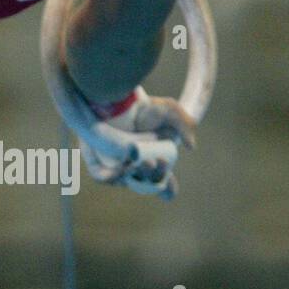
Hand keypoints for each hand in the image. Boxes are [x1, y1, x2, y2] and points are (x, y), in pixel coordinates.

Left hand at [79, 88, 197, 199]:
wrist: (116, 99)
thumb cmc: (145, 106)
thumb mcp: (170, 110)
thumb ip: (185, 124)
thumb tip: (190, 146)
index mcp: (155, 162)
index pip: (164, 186)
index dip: (168, 189)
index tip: (170, 186)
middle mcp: (137, 167)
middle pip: (147, 183)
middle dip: (155, 176)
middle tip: (158, 161)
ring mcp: (117, 166)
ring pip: (127, 181)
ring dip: (138, 177)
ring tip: (145, 162)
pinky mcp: (97, 162)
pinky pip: (102, 177)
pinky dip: (113, 176)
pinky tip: (124, 167)